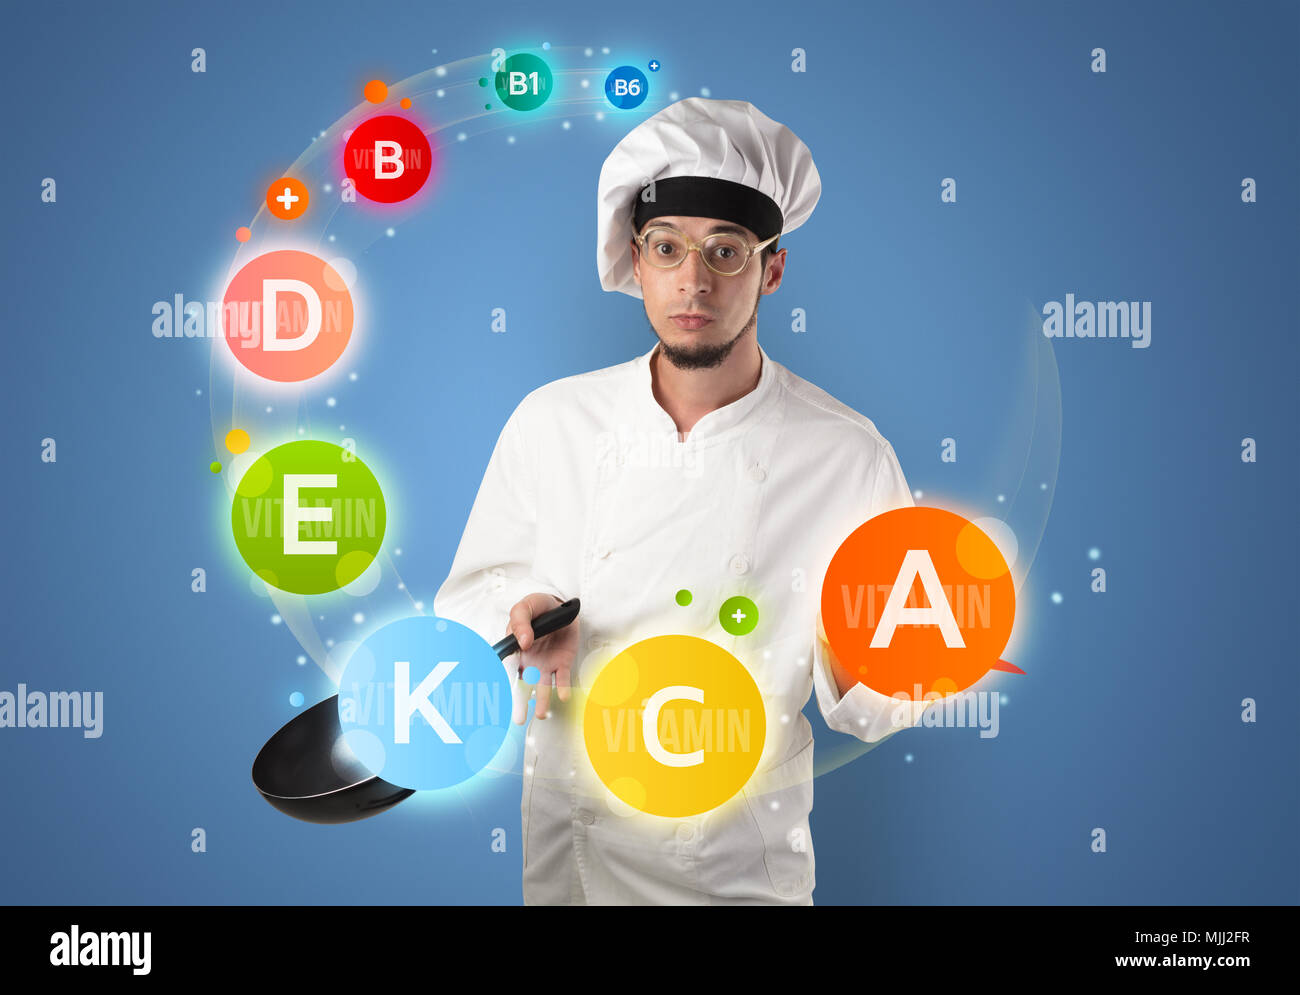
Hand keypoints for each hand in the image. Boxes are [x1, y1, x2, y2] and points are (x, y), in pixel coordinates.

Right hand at [506, 592, 579, 723]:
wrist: (560, 606)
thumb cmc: (538, 607)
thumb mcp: (525, 607)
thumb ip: (520, 621)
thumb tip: (523, 641)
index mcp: (514, 649)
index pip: (507, 669)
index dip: (503, 682)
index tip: (499, 697)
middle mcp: (528, 661)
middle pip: (522, 685)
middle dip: (519, 702)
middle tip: (517, 719)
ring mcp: (545, 664)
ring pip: (542, 686)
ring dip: (542, 701)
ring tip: (541, 715)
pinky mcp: (562, 663)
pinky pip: (563, 678)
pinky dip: (564, 688)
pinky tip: (564, 697)